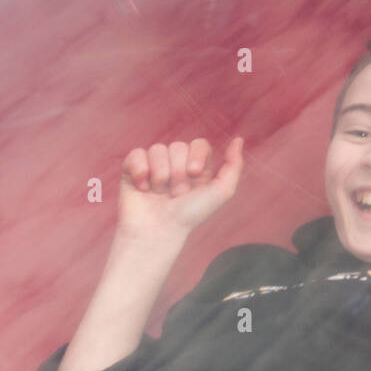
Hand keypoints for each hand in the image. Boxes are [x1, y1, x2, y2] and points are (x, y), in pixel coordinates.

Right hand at [116, 137, 243, 244]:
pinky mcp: (132, 170)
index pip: (199, 144)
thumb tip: (238, 139)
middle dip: (178, 172)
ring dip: (161, 174)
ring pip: (157, 149)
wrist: (159, 231)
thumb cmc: (191, 214)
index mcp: (197, 166)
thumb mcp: (222, 191)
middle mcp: (176, 164)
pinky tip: (143, 188)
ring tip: (159, 193)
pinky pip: (136, 154)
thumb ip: (234, 165)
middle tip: (176, 194)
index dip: (196, 156)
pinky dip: (140, 171)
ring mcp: (153, 166)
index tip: (194, 174)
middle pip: (178, 146)